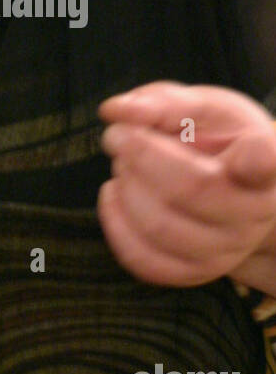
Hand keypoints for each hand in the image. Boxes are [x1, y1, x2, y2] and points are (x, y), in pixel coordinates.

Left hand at [97, 81, 275, 288]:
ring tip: (122, 164)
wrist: (232, 189)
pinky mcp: (196, 272)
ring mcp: (227, 249)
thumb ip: (162, 102)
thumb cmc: (217, 139)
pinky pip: (145, 260)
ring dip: (126, 186)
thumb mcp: (202, 107)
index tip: (259, 149)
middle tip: (118, 135)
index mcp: (262, 159)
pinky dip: (116, 224)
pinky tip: (113, 194)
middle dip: (139, 155)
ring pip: (161, 228)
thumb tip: (114, 111)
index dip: (259, 159)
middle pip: (191, 189)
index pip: (264, 164)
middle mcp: (253, 212)